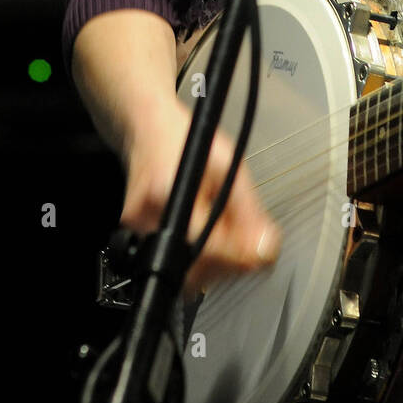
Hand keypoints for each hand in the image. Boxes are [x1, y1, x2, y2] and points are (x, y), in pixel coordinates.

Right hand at [121, 96, 279, 297]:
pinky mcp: (137, 237)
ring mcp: (138, 230)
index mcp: (169, 194)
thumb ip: (248, 212)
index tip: (262, 254)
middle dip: (230, 264)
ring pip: (186, 274)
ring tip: (231, 233)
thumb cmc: (188, 140)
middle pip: (195, 270)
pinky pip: (176, 262)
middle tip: (250, 243)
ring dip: (218, 263)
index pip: (207, 248)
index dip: (240, 257)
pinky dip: (201, 257)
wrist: (150, 129)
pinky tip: (211, 235)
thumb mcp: (229, 166)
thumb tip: (265, 248)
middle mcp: (146, 218)